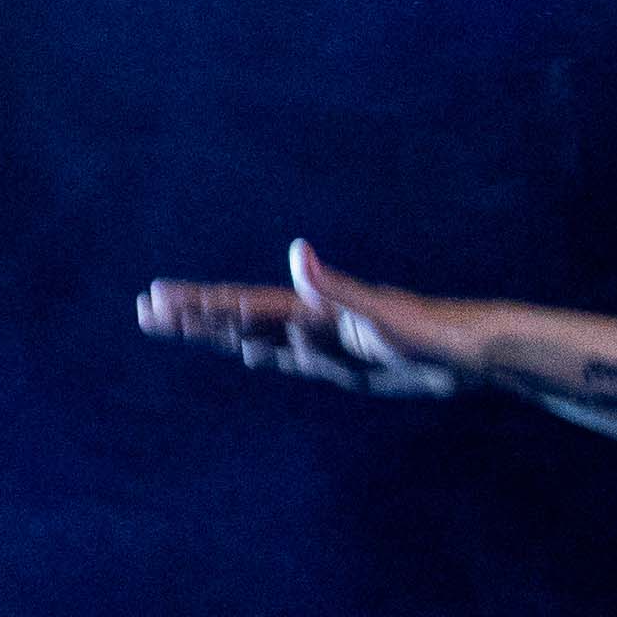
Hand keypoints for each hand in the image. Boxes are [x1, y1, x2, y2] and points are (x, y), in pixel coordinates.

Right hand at [136, 242, 496, 399]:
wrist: (473, 351)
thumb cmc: (430, 334)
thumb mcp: (380, 314)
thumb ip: (335, 288)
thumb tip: (296, 252)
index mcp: (312, 310)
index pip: (241, 306)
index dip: (197, 305)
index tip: (154, 299)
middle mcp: (312, 322)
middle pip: (239, 318)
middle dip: (192, 316)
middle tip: (144, 311)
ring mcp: (326, 342)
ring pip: (258, 337)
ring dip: (219, 332)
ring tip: (181, 325)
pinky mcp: (346, 364)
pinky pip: (291, 361)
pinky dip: (265, 355)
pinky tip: (250, 354)